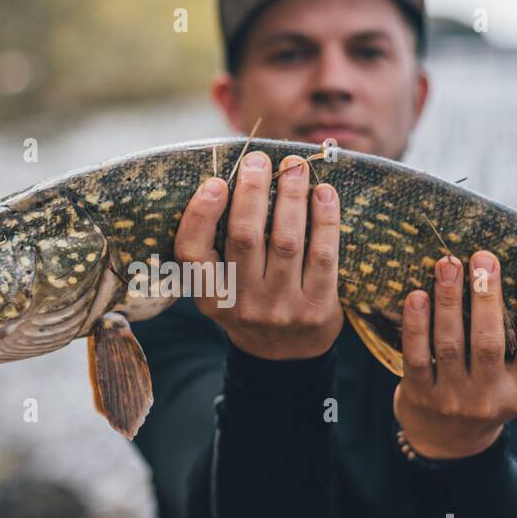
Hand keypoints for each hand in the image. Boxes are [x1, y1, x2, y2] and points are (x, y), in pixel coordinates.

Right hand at [174, 150, 343, 359]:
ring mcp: (280, 308)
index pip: (192, 253)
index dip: (200, 215)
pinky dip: (324, 219)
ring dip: (291, 196)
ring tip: (295, 167)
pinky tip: (324, 194)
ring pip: (285, 240)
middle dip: (252, 191)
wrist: (286, 357)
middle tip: (260, 160)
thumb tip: (235, 180)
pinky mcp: (316, 308)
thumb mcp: (222, 289)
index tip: (215, 182)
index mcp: (210, 297)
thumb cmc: (251, 303)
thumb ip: (220, 247)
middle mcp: (242, 304)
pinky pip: (322, 255)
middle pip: (244, 237)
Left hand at [393, 251, 516, 459]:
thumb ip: (516, 343)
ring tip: (448, 264)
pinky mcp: (420, 396)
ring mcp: (453, 400)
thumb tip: (509, 274)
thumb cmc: (483, 394)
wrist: (444, 443)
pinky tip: (417, 296)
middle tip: (483, 258)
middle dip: (486, 295)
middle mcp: (491, 398)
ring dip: (449, 300)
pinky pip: (417, 355)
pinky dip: (416, 323)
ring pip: (451, 343)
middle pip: (491, 340)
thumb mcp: (512, 382)